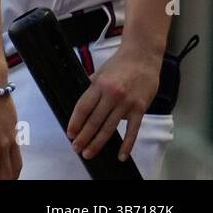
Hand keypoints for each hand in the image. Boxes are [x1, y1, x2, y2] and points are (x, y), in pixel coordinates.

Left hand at [67, 41, 161, 161]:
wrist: (142, 57)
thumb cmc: (119, 64)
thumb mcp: (99, 72)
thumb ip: (91, 88)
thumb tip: (83, 104)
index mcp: (98, 85)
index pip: (83, 108)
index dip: (75, 122)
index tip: (70, 133)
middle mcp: (111, 95)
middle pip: (94, 121)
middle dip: (84, 137)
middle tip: (76, 148)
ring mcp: (126, 103)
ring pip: (110, 128)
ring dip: (98, 142)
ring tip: (89, 153)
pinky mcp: (140, 109)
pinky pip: (133, 130)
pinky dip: (127, 145)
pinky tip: (120, 155)